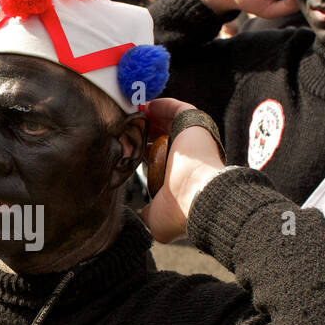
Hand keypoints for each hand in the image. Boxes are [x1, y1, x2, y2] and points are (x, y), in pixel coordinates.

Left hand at [138, 98, 226, 243]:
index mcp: (179, 176)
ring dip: (151, 117)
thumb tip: (141, 213)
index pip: (159, 159)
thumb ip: (147, 214)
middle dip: (143, 132)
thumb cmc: (181, 213)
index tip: (125, 150)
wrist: (200, 199)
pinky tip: (147, 106)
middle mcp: (187, 157)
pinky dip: (164, 105)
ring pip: (170, 121)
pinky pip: (179, 108)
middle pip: (163, 137)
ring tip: (131, 114)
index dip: (142, 153)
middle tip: (124, 129)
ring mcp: (193, 140)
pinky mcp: (196, 125)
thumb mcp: (157, 220)